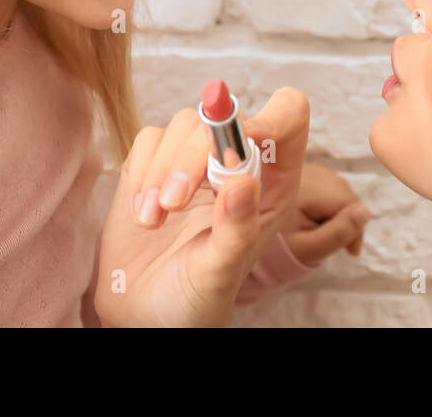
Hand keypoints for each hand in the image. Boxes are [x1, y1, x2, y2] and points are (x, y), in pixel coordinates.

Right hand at [95, 87, 309, 326]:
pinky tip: (144, 214)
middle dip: (194, 156)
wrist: (143, 314)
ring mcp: (193, 163)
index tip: (242, 142)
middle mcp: (235, 166)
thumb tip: (244, 180)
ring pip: (185, 123)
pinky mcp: (153, 165)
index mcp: (271, 185)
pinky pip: (149, 140)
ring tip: (154, 219)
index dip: (273, 117)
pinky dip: (141, 172)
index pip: (289, 121)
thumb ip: (236, 230)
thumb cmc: (195, 299)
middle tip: (174, 203)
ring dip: (164, 169)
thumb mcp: (222, 273)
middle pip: (225, 119)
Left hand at [279, 163, 368, 265]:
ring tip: (324, 232)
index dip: (355, 225)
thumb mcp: (309, 249)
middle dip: (346, 217)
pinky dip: (327, 202)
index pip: (345, 199)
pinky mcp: (298, 172)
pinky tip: (316, 219)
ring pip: (335, 186)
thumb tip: (364, 211)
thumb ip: (337, 232)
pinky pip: (324, 184)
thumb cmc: (279, 250)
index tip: (351, 251)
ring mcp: (299, 170)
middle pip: (342, 190)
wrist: (250, 245)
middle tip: (338, 244)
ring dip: (338, 209)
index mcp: (301, 189)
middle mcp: (300, 172)